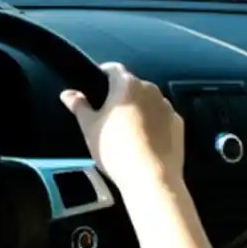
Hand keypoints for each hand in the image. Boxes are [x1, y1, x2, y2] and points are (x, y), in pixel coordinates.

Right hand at [60, 62, 184, 193]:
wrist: (152, 178)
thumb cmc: (115, 150)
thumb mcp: (89, 128)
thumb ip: (79, 106)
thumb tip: (68, 93)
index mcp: (126, 85)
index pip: (113, 69)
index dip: (101, 75)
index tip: (94, 88)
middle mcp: (150, 89)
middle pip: (131, 86)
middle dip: (120, 96)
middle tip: (108, 117)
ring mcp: (167, 106)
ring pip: (148, 101)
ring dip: (138, 109)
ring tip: (127, 132)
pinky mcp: (178, 124)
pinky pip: (161, 117)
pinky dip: (154, 124)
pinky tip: (145, 142)